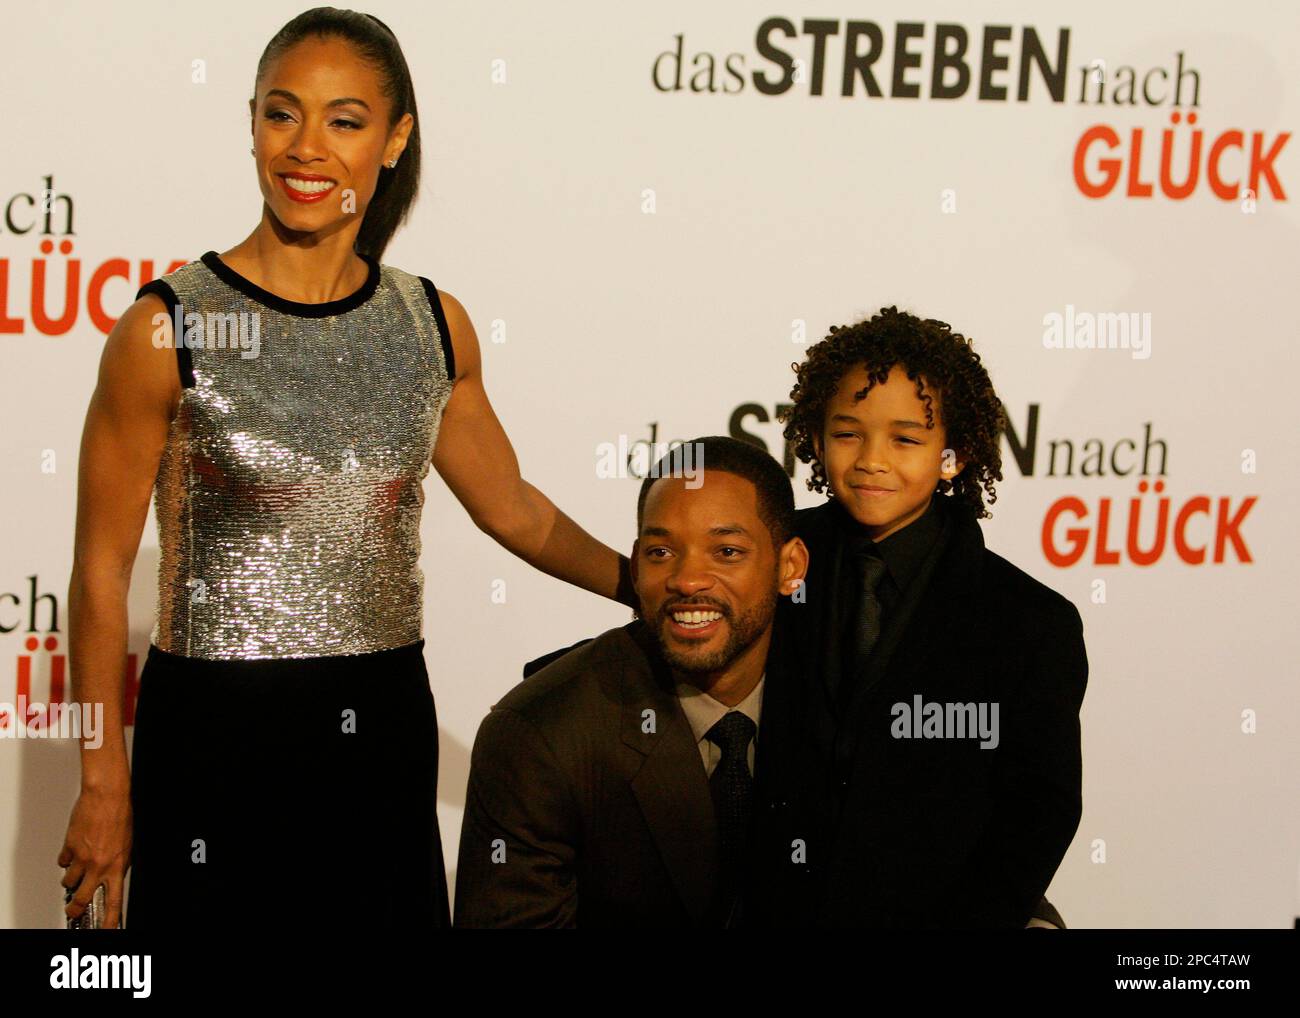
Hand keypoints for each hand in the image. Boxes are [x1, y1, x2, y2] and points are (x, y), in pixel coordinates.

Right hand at [58, 785, 131, 927]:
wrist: (107, 796)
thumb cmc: (120, 815)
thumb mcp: (127, 844)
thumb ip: (118, 863)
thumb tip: (112, 875)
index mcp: (117, 866)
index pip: (115, 901)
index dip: (110, 919)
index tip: (107, 928)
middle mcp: (99, 865)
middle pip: (83, 898)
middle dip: (76, 908)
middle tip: (73, 909)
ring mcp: (82, 858)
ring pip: (69, 882)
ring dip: (71, 879)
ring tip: (77, 870)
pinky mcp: (69, 848)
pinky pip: (63, 862)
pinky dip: (67, 860)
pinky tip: (73, 852)